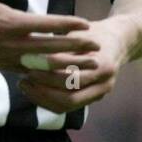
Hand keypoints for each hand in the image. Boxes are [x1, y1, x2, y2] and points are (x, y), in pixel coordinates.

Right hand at [0, 0, 98, 71]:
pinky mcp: (4, 67)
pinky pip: (32, 74)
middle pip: (53, 47)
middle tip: (96, 47)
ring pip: (45, 65)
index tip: (86, 24)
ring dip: (69, 65)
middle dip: (77, 47)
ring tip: (87, 66)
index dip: (69, 25)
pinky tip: (62, 77)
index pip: (48, 25)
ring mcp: (10, 58)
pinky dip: (49, 76)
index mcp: (11, 24)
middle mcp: (14, 43)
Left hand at [17, 17, 135, 112]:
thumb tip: (32, 56)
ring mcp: (99, 94)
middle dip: (43, 90)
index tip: (28, 65)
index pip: (72, 78)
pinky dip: (47, 101)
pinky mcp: (90, 98)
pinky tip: (32, 91)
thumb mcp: (79, 35)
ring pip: (67, 106)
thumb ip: (61, 48)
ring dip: (42, 98)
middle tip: (24, 78)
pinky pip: (66, 106)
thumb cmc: (92, 34)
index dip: (47, 74)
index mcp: (102, 66)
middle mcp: (103, 84)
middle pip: (69, 97)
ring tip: (24, 85)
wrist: (117, 41)